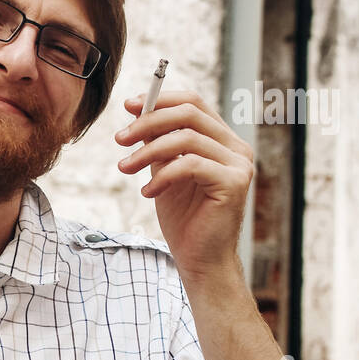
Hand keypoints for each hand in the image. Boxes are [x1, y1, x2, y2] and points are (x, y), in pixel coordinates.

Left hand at [116, 90, 253, 281]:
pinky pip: (189, 165)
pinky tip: (147, 193)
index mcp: (222, 141)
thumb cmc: (184, 219)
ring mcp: (239, 164)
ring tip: (124, 168)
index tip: (127, 105)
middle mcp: (236, 148)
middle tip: (119, 138)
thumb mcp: (165, 173)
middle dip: (148, 122)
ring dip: (147, 151)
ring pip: (186, 138)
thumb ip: (159, 144)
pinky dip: (162, 176)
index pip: (194, 103)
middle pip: (190, 113)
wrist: (199, 259)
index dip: (159, 100)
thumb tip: (137, 113)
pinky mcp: (234, 183)